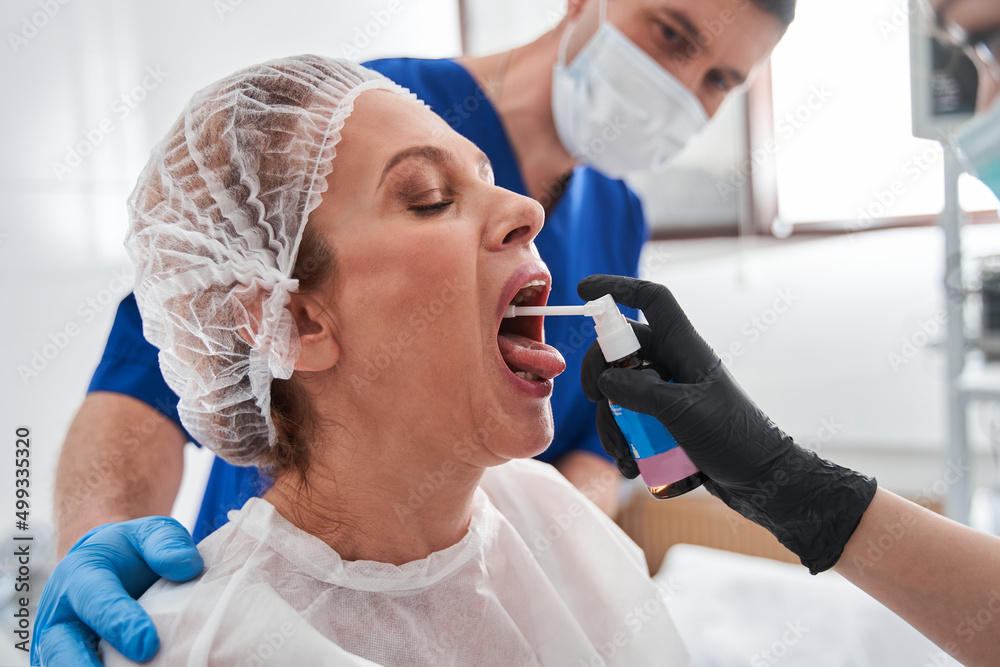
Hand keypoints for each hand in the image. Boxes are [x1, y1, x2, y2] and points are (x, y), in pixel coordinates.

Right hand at [31, 517, 202, 665]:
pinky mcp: (67, 663)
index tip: (148, 645)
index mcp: (79, 576)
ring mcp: (59, 645)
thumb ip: (166, 544)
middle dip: (85, 666)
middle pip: (61, 650)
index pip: (97, 603)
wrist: (109, 566)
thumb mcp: (151, 533)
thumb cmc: (132, 551)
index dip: (121, 625)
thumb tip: (186, 567)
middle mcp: (60, 615)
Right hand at [578, 274, 876, 572]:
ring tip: (624, 455)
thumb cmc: (732, 439)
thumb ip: (639, 391)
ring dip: (611, 423)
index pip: (651, 300)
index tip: (583, 290)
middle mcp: (673, 365)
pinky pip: (630, 421)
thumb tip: (606, 382)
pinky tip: (631, 466)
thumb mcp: (681, 411)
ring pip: (620, 392)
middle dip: (600, 376)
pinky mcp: (665, 422)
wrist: (761, 480)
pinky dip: (623, 442)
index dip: (617, 287)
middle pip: (621, 351)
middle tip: (596, 401)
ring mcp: (668, 393)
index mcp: (684, 348)